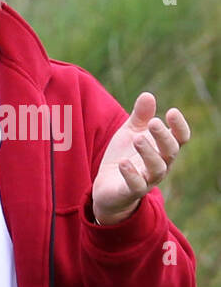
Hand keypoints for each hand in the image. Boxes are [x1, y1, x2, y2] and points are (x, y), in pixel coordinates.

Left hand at [92, 92, 189, 225]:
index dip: (179, 126)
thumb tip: (147, 95)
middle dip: (163, 136)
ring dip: (148, 153)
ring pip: (157, 168)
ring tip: (137, 139)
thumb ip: (139, 117)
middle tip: (153, 122)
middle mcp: (161, 165)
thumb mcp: (130, 134)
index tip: (171, 111)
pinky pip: (136, 185)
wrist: (107, 188)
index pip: (180, 138)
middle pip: (171, 151)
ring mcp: (147, 180)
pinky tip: (123, 163)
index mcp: (163, 149)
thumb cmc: (124, 157)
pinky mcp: (131, 192)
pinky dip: (131, 174)